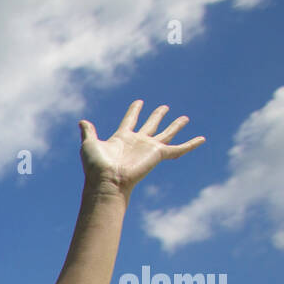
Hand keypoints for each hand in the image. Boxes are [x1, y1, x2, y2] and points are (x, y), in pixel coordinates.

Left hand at [79, 100, 203, 197]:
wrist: (107, 181)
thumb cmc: (96, 166)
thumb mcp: (89, 144)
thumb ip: (88, 132)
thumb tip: (82, 122)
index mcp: (122, 138)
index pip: (130, 120)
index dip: (134, 111)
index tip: (139, 102)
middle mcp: (137, 142)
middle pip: (150, 125)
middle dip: (157, 116)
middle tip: (164, 107)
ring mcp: (149, 148)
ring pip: (166, 133)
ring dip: (175, 126)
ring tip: (185, 118)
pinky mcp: (158, 155)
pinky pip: (179, 149)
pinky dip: (191, 144)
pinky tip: (201, 139)